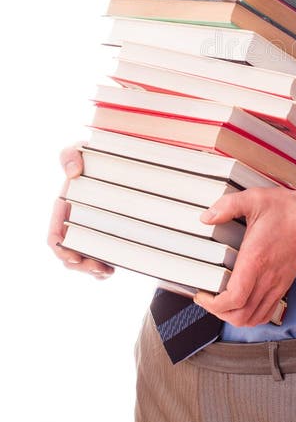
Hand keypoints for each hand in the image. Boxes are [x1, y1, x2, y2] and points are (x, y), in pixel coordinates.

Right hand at [47, 145, 113, 278]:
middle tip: (100, 268)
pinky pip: (96, 258)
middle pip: (68, 254)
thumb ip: (69, 155)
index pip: (54, 236)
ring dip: (91, 271)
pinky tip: (111, 268)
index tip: (75, 257)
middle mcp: (72, 222)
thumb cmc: (92, 156)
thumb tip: (72, 172)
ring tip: (107, 271)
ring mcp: (86, 230)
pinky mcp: (101, 234)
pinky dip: (101, 269)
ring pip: (82, 260)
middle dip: (81, 266)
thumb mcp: (79, 150)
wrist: (115, 161)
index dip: (61, 249)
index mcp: (63, 209)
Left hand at [194, 186, 295, 326]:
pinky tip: (243, 304)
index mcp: (256, 259)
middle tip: (208, 299)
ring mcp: (277, 284)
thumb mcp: (255, 199)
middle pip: (241, 315)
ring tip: (222, 304)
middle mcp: (267, 277)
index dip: (213, 304)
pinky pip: (267, 312)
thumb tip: (207, 217)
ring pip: (253, 318)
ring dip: (234, 317)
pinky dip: (252, 316)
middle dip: (219, 313)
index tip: (202, 295)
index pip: (234, 298)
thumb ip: (228, 205)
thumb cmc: (287, 210)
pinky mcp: (283, 285)